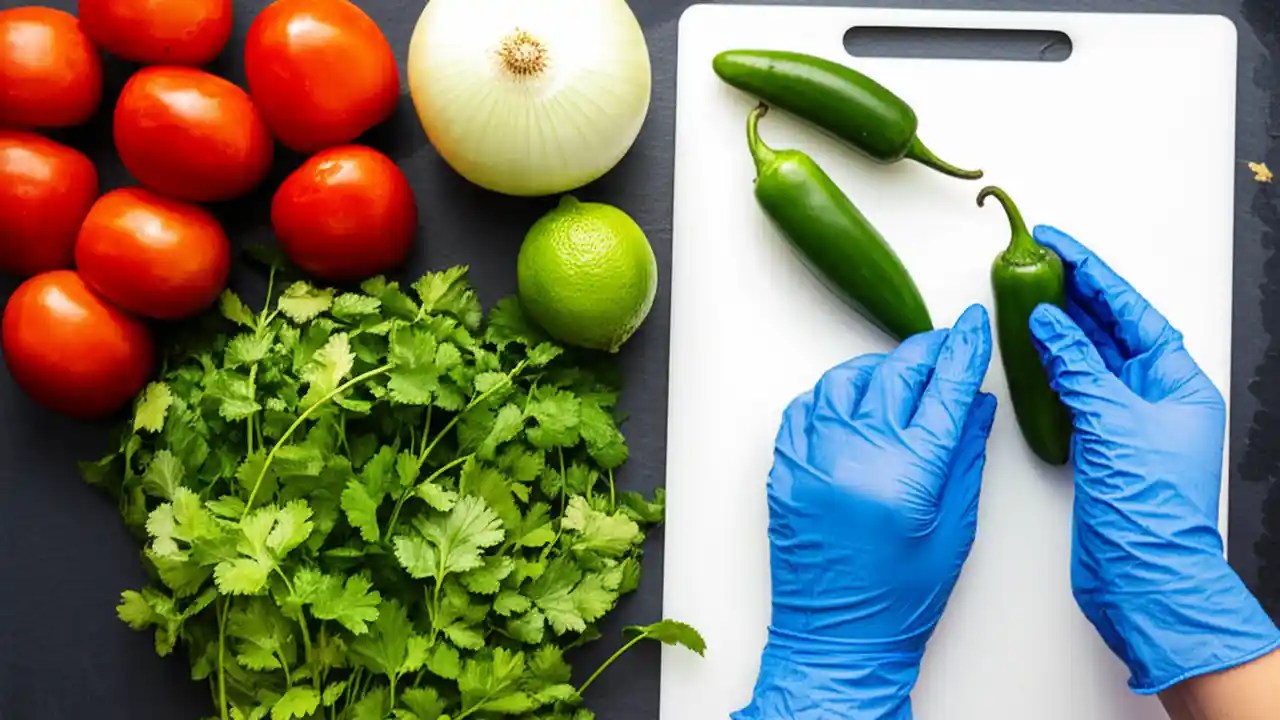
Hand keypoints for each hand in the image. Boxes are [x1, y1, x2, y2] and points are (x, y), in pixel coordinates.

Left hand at [735, 305, 996, 719]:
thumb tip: (975, 402)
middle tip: (944, 346)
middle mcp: (856, 454)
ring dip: (879, 368)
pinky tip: (855, 400)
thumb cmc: (901, 595)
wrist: (836, 635)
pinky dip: (834, 393)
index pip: (943, 389)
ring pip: (848, 379)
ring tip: (900, 376)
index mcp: (908, 473)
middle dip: (926, 352)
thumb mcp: (955, 527)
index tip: (973, 325)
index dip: (963, 350)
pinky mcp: (786, 466)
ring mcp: (813, 456)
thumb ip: (966, 456)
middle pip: (897, 374)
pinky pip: (808, 406)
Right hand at [1029, 226, 1279, 693]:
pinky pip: (1074, 388)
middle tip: (1035, 258)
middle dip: (1074, 292)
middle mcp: (1156, 396)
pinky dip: (1051, 365)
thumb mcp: (1113, 423)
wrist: (1143, 578)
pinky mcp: (1100, 443)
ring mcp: (1127, 419)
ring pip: (1089, 356)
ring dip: (1059, 325)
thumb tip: (1049, 321)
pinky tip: (1031, 346)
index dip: (1094, 272)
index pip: (1132, 311)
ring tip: (1027, 291)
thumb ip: (1077, 366)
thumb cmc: (1149, 512)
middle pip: (1111, 328)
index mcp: (1179, 383)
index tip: (1058, 243)